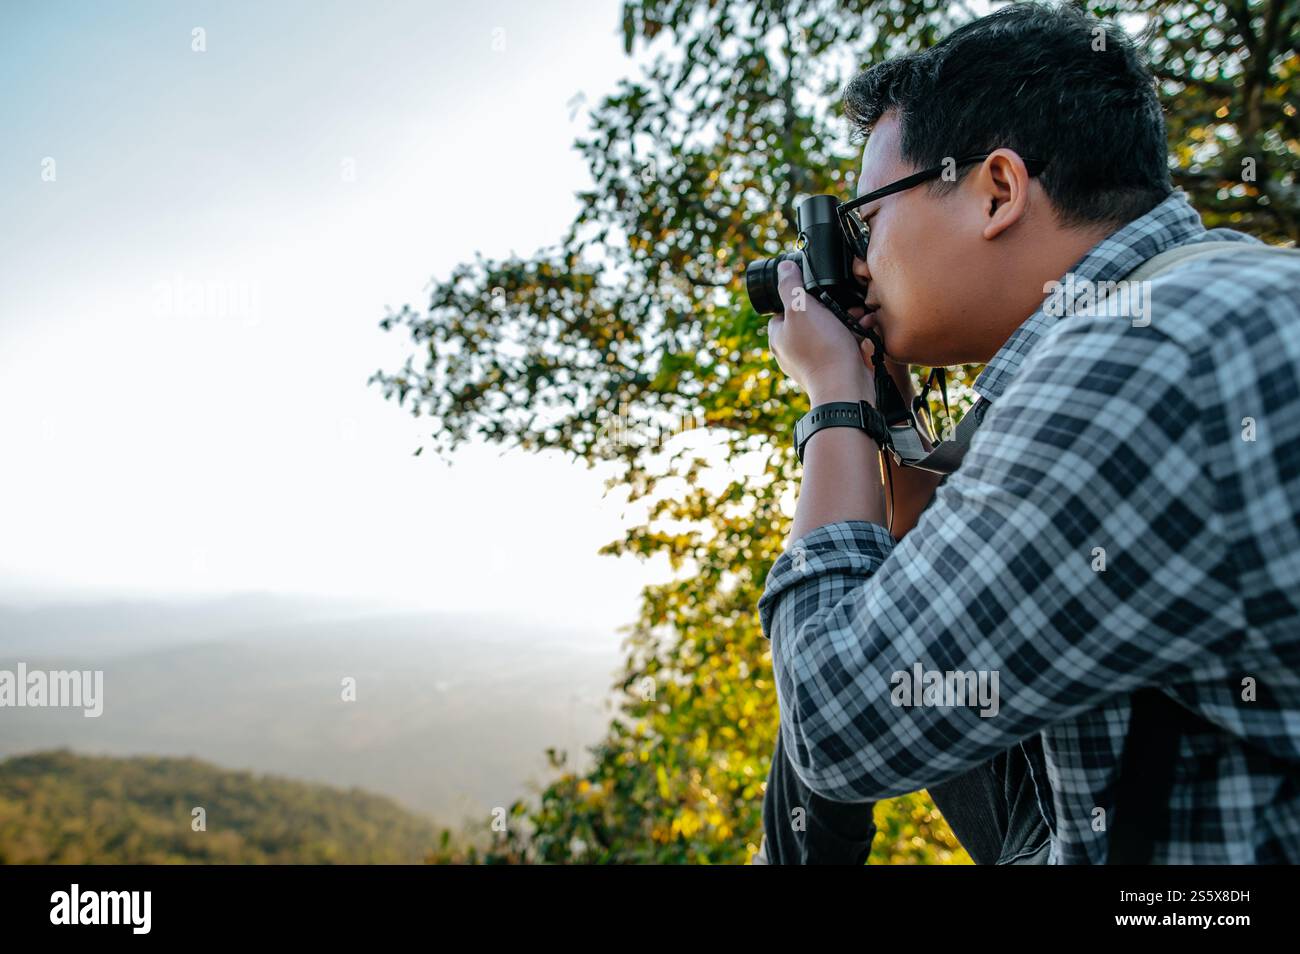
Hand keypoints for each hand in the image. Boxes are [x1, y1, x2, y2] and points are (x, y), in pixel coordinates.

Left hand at [767, 260, 873, 403]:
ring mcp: (813, 362)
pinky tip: (865, 329)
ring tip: (859, 314)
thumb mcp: (800, 308)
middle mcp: (793, 352)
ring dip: (846, 319)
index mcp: (779, 338)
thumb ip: (790, 286)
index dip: (795, 297)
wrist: (846, 387)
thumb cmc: (821, 349)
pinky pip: (844, 345)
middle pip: (809, 319)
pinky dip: (855, 335)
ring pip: (829, 331)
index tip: (813, 289)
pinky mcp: (834, 368)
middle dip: (828, 307)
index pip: (780, 310)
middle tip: (842, 302)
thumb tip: (782, 268)